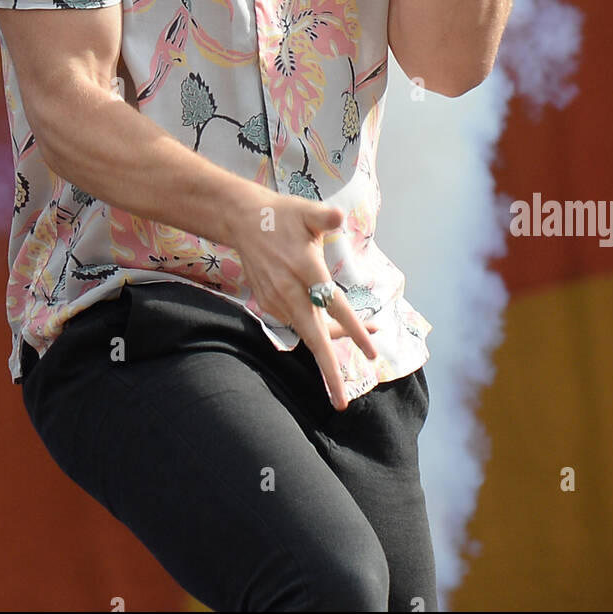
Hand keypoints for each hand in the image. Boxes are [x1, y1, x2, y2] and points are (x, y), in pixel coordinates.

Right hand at [232, 190, 378, 411]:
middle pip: (313, 338)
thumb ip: (323, 216)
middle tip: (341, 403)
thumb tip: (338, 215)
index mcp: (304, 268)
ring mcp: (277, 299)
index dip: (352, 329)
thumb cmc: (280, 215)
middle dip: (327, 372)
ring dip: (332, 341)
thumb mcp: (305, 210)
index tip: (371, 350)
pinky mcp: (269, 302)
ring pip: (309, 331)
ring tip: (365, 335)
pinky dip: (316, 324)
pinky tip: (331, 318)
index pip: (333, 304)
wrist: (242, 221)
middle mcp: (289, 290)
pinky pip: (297, 320)